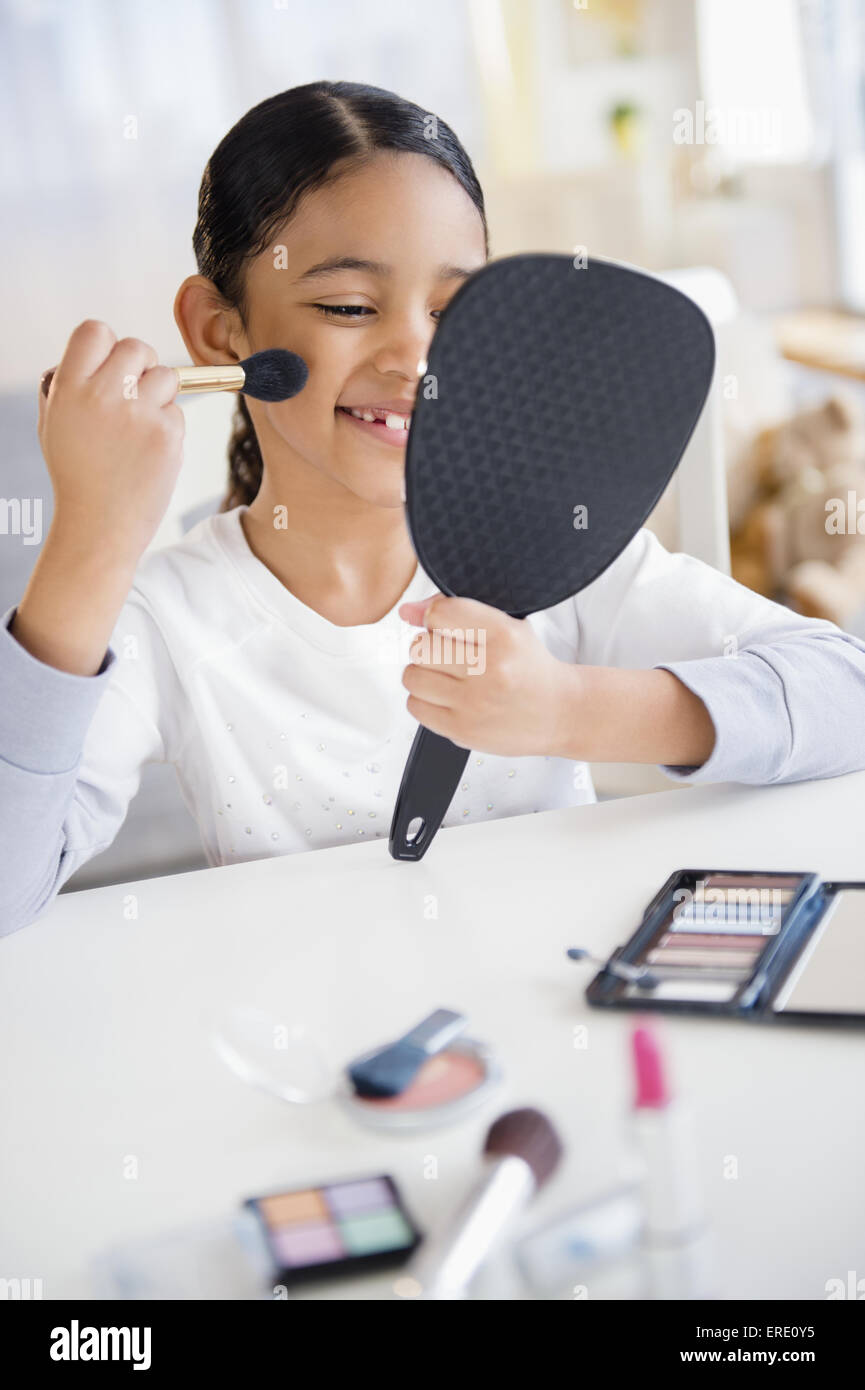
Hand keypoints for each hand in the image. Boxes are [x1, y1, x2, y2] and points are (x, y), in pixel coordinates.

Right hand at [38, 320, 184, 569]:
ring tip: (139, 429)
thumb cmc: (77, 475)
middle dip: (141, 365)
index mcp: (68, 388)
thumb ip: (69, 383)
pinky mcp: (167, 435)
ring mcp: (137, 415)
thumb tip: (98, 350)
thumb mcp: (54, 424)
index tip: (110, 367)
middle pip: (137, 346)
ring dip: (159, 395)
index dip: (107, 345)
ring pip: (166, 376)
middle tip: (134, 394)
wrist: (99, 527)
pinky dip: (168, 428)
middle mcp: (102, 395)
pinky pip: (177, 412)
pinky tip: (148, 454)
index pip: (95, 331)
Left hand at [398, 593, 572, 756]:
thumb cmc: (530, 668)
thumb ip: (456, 612)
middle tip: (447, 654)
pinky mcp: (462, 730)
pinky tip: (447, 697)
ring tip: (446, 676)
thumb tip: (407, 611)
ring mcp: (474, 703)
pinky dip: (425, 700)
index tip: (442, 625)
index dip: (434, 617)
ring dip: (423, 673)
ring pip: (412, 676)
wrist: (558, 712)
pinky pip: (415, 707)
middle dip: (428, 647)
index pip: (440, 613)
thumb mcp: (507, 627)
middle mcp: (490, 669)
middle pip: (420, 646)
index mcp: (504, 636)